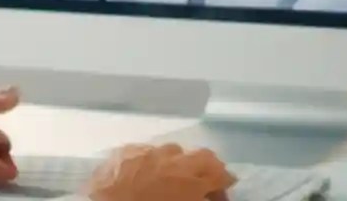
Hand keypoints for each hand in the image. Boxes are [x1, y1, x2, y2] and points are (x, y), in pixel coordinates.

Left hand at [83, 143, 235, 200]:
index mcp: (189, 181)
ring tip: (174, 178)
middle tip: (207, 184)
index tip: (222, 195)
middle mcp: (172, 160)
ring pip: (173, 151)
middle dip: (209, 169)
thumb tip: (208, 197)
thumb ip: (200, 200)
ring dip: (179, 164)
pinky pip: (145, 152)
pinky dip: (151, 162)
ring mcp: (146, 153)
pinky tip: (145, 174)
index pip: (220, 175)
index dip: (224, 187)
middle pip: (202, 157)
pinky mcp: (123, 153)